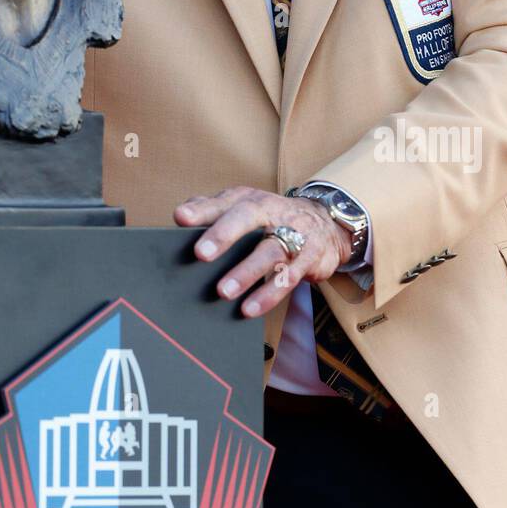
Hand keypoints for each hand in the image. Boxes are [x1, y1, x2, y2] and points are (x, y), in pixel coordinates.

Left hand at [174, 186, 352, 317]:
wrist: (325, 222)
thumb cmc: (271, 217)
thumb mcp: (244, 206)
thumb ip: (211, 209)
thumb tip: (180, 215)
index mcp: (249, 198)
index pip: (223, 201)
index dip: (202, 210)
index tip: (181, 219)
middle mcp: (270, 211)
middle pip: (247, 217)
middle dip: (224, 234)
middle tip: (201, 254)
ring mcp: (293, 232)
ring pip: (269, 250)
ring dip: (246, 272)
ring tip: (223, 292)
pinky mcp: (309, 256)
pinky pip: (289, 276)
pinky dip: (269, 294)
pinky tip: (250, 309)